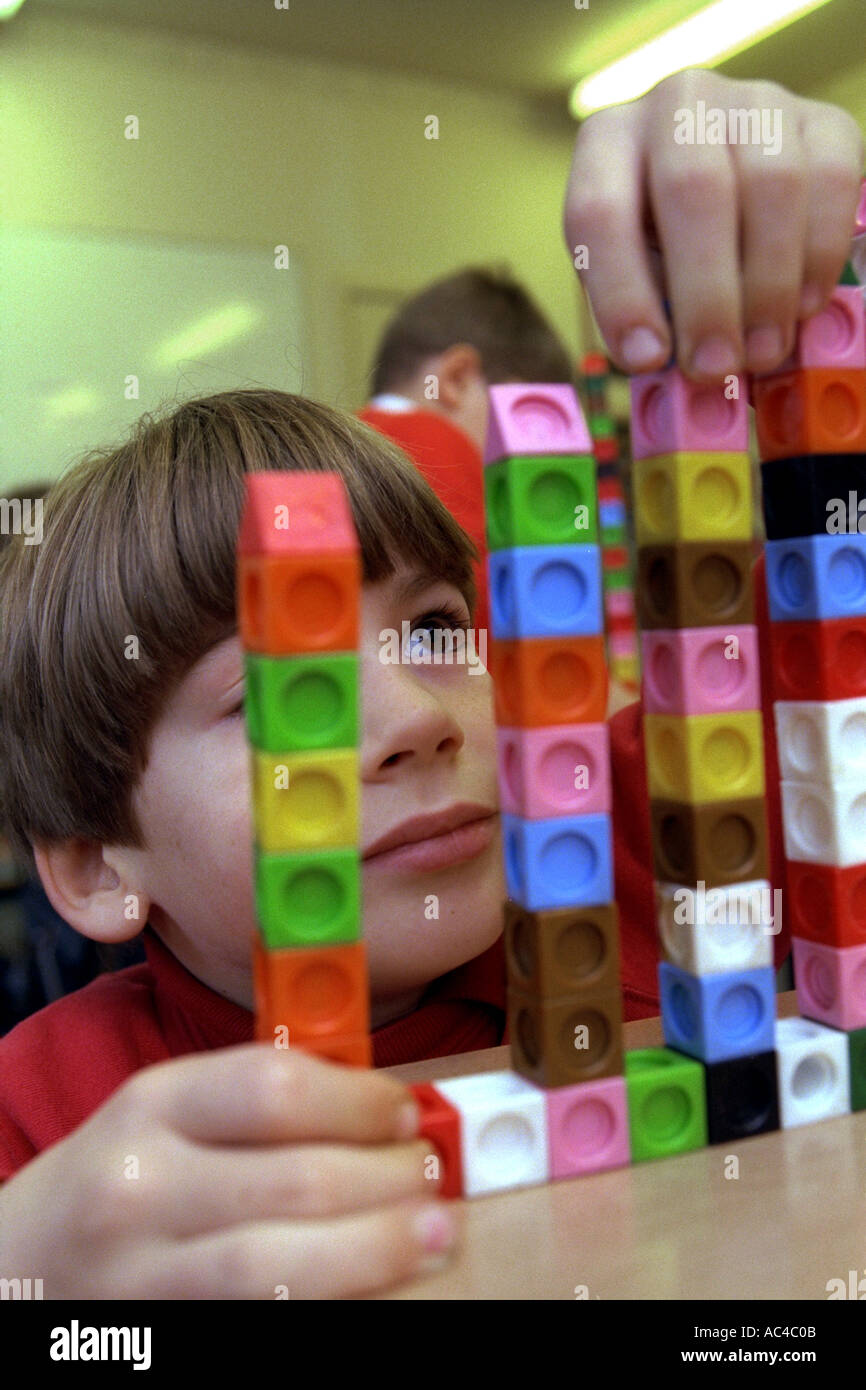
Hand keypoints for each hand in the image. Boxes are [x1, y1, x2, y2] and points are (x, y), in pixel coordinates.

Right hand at [0, 1045, 456, 1298]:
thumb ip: (252, 1104)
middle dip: (388, 1178)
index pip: (273, 1086)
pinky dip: (334, 1306)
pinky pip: (268, 1326)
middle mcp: (139, 1189)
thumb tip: (380, 1107)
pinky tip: (377, 1289)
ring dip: (378, 1247)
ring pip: (285, 1269)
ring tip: (434, 1232)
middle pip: (298, 1180)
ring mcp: (145, 1280)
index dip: (359, 1098)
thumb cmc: (115, 1181)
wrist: (17, 1270)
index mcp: (148, 1107)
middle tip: (430, 1174)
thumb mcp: (161, 1116)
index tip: (403, 1109)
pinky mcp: (167, 1341)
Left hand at [563, 68, 863, 378]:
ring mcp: (753, 102)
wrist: (737, 194)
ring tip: (761, 351)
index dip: (621, 291)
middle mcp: (677, 104)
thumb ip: (648, 319)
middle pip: (693, 188)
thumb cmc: (671, 251)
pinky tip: (804, 306)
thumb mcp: (639, 278)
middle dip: (706, 294)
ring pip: (772, 184)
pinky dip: (819, 255)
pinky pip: (832, 182)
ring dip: (768, 285)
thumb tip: (680, 380)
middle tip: (715, 366)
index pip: (599, 209)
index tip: (646, 357)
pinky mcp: (820, 119)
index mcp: (608, 143)